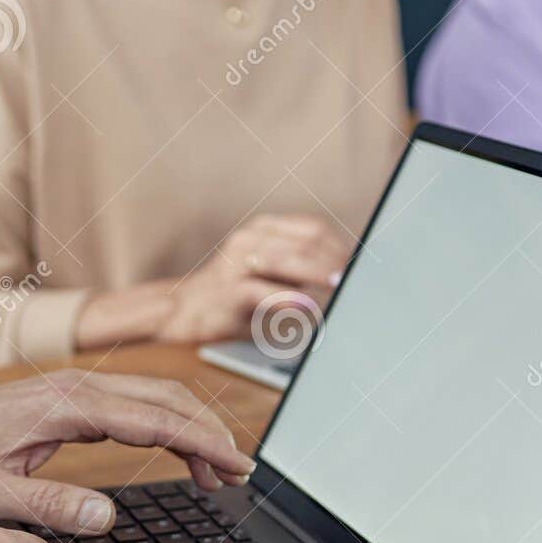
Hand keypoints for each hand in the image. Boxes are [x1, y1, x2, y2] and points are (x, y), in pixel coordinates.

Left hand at [0, 370, 256, 533]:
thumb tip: (106, 516)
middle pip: (167, 400)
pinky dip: (167, 427)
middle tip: (241, 474)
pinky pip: (134, 406)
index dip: (202, 444)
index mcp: (66, 406)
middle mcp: (77, 387)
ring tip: (219, 473)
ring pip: (155, 398)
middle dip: (210, 434)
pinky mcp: (70, 400)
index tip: (236, 467)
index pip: (155, 420)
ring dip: (193, 428)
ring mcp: (75, 389)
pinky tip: (178, 456)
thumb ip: (50, 504)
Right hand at [155, 214, 351, 343]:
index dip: (340, 247)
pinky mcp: (229, 290)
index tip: (360, 265)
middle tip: (356, 278)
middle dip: (335, 261)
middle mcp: (250, 240)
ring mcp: (237, 263)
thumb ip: (297, 272)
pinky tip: (309, 307)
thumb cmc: (231, 297)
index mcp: (263, 231)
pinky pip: (265, 291)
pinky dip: (290, 299)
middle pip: (305, 243)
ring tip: (340, 288)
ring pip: (288, 261)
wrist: (181, 312)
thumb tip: (340, 277)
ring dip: (319, 274)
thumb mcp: (266, 275)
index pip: (312, 230)